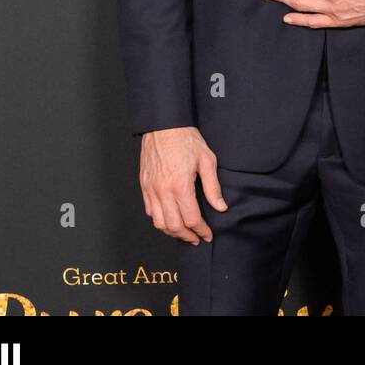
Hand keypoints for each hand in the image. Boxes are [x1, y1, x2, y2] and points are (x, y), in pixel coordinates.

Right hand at [139, 126, 226, 244]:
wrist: (163, 126)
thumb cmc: (186, 140)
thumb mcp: (207, 160)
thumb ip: (213, 187)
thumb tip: (220, 206)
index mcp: (180, 185)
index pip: (191, 219)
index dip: (201, 230)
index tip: (208, 234)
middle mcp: (163, 191)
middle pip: (174, 226)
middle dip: (187, 236)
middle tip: (197, 238)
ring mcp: (151, 189)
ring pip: (159, 222)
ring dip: (172, 232)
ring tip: (184, 233)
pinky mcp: (144, 186)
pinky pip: (149, 211)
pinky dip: (159, 220)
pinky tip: (169, 220)